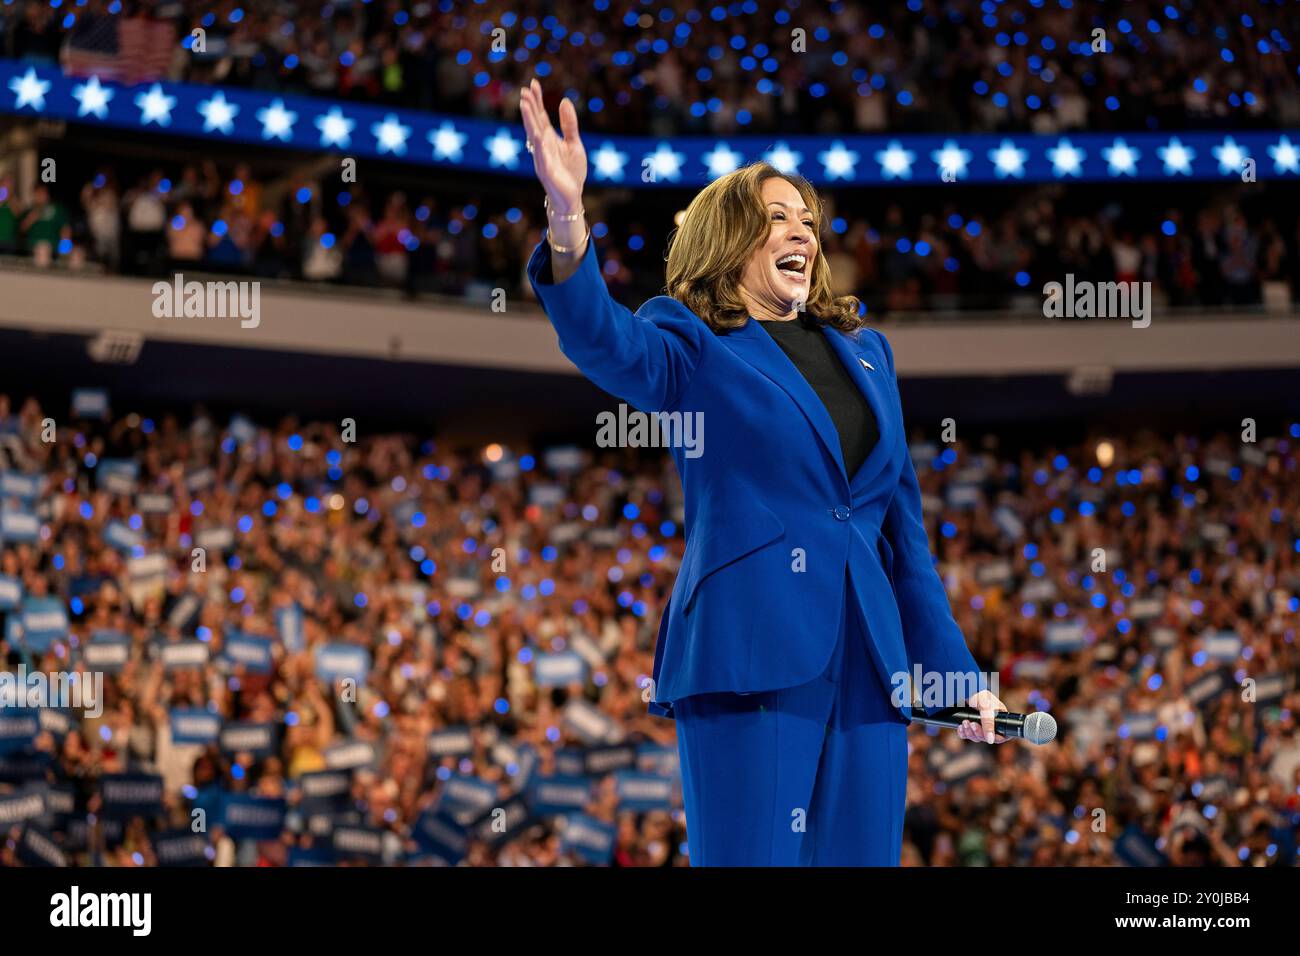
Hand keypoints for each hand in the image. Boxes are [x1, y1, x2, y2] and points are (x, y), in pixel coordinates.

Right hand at [518, 78, 586, 214]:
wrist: (571, 197)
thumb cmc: (571, 171)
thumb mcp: (574, 143)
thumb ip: (569, 124)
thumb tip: (564, 101)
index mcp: (548, 138)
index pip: (540, 116)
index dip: (537, 100)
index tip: (533, 83)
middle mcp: (542, 146)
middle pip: (534, 123)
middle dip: (529, 107)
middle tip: (524, 90)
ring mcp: (542, 158)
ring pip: (534, 136)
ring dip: (529, 121)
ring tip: (525, 105)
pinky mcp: (547, 172)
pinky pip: (542, 157)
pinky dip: (540, 146)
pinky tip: (538, 135)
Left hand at [958, 689, 1008, 743]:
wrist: (963, 688)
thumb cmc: (978, 694)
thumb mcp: (986, 707)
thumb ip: (989, 723)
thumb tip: (990, 740)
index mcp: (1000, 719)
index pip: (1002, 735)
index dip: (995, 738)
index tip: (988, 736)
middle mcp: (990, 723)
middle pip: (987, 738)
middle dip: (978, 733)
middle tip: (971, 724)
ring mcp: (979, 725)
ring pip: (976, 737)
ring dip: (970, 732)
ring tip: (965, 722)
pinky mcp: (969, 725)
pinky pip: (967, 735)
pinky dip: (963, 733)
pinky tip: (960, 727)